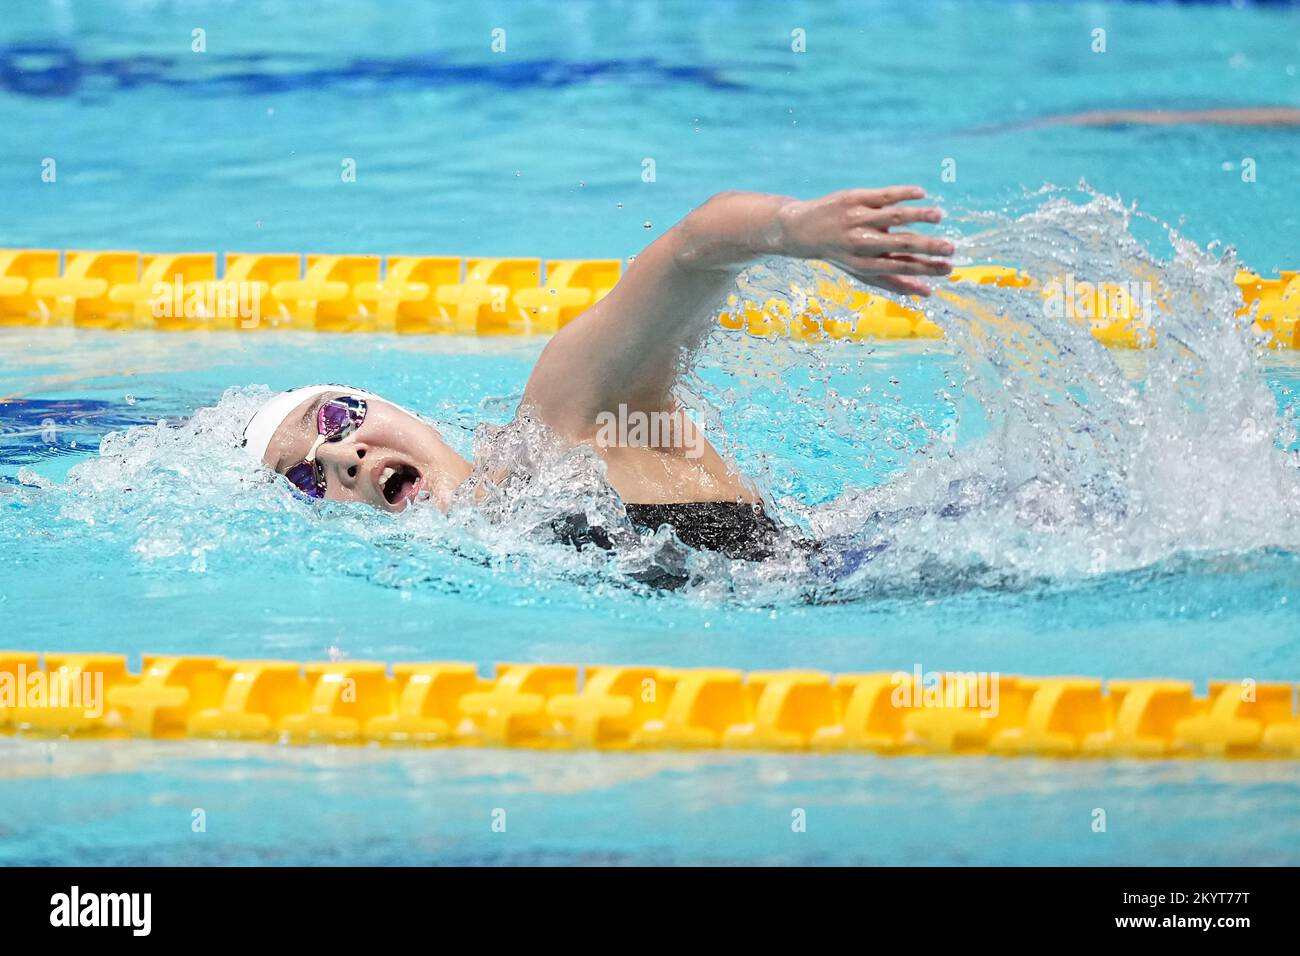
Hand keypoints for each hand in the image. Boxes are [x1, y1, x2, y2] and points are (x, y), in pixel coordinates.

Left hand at [776, 186, 952, 295]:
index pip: (901, 267)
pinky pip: (885, 194)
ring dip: (920, 215)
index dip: (926, 269)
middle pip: (901, 243)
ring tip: (939, 216)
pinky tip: (922, 194)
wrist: (801, 230)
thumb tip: (928, 293)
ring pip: (895, 216)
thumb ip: (895, 282)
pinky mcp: (854, 198)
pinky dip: (905, 194)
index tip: (949, 267)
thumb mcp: (863, 272)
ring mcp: (857, 218)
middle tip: (952, 248)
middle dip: (929, 247)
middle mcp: (860, 242)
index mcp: (863, 263)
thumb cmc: (841, 254)